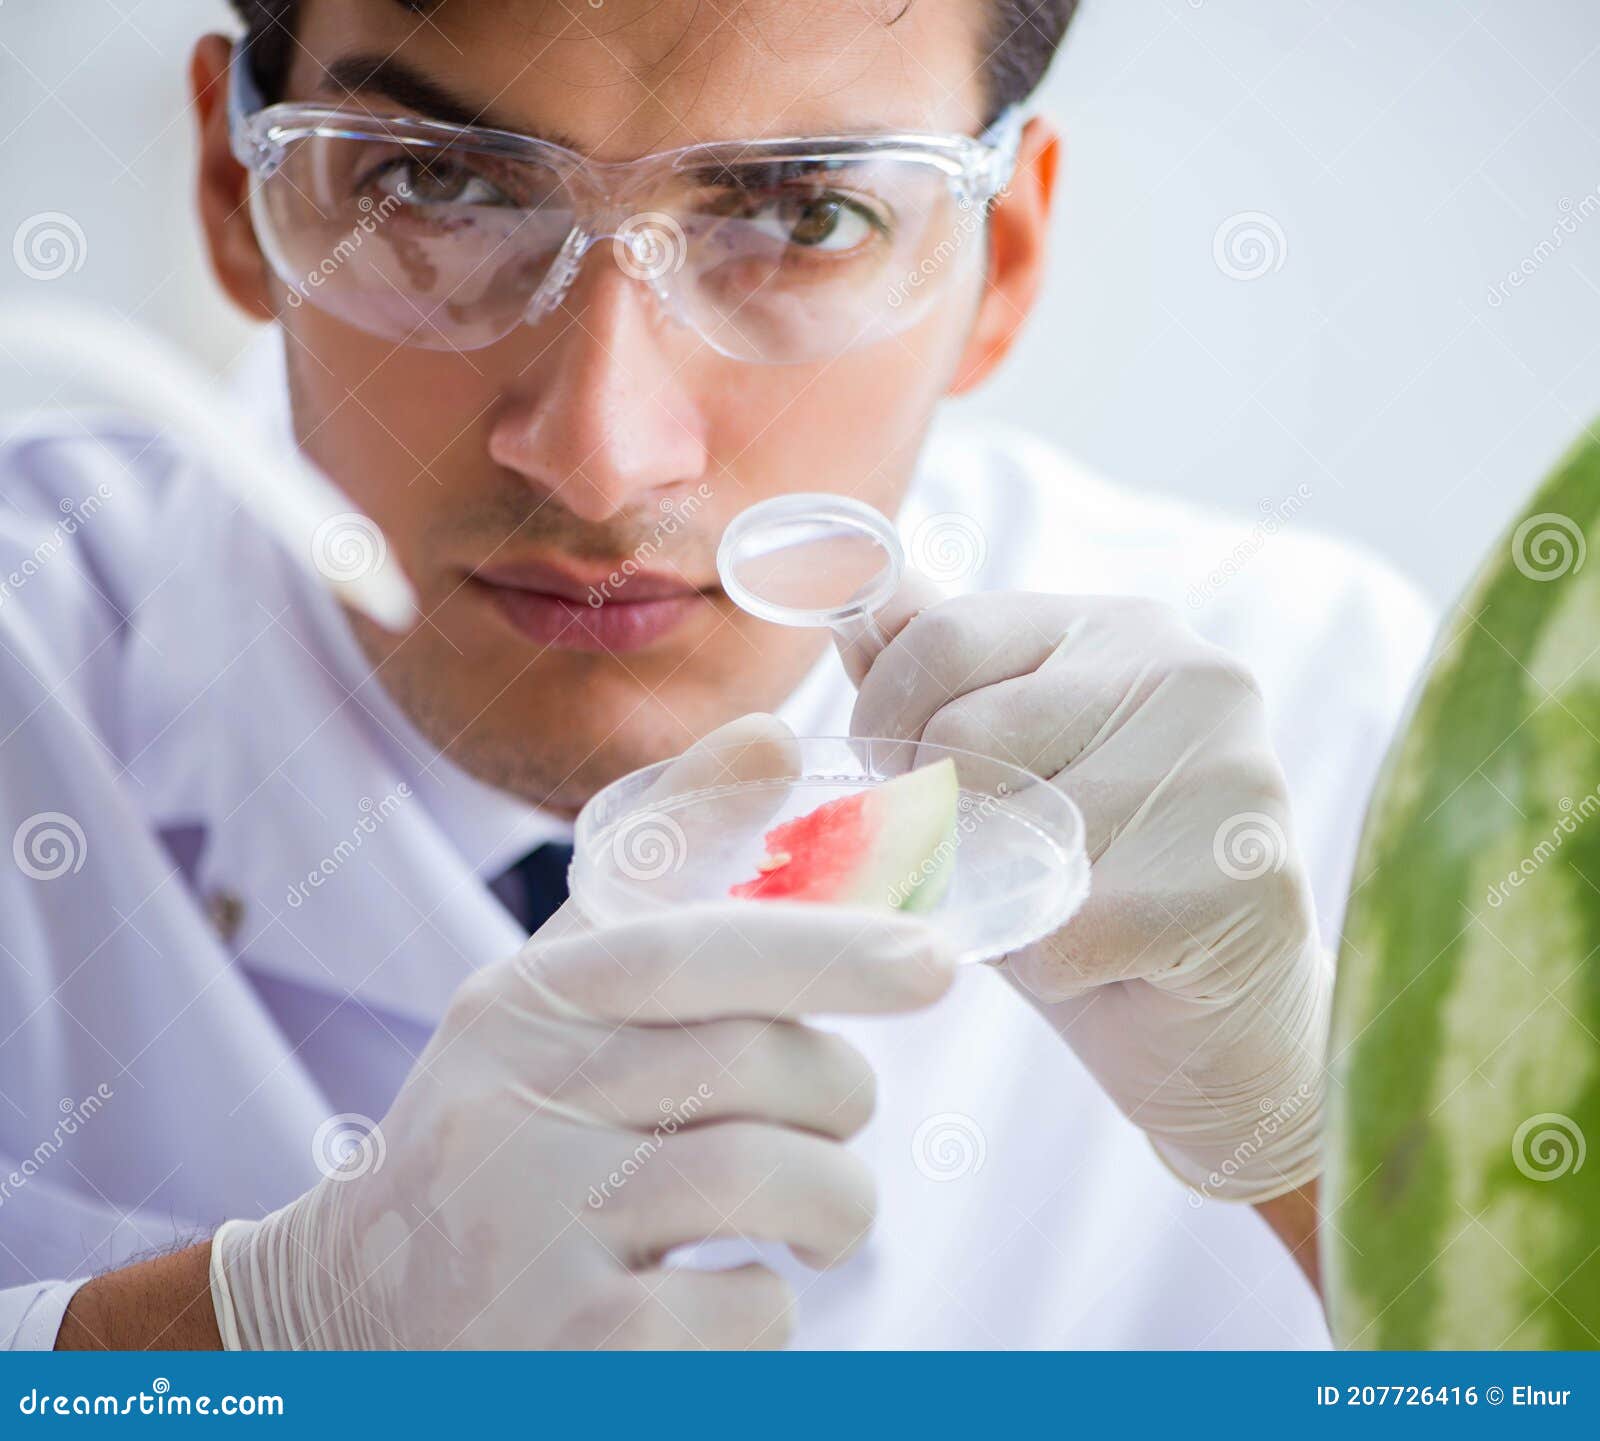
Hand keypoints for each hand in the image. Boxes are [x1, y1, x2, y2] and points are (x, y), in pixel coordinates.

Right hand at [210, 719, 956, 1349]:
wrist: (354, 1309)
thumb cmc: (504, 1122)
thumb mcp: (555, 985)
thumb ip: (665, 861)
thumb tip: (774, 733)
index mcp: (521, 1005)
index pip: (685, 949)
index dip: (824, 945)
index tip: (938, 960)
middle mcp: (512, 1106)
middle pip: (750, 1065)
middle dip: (839, 1090)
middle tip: (837, 1116)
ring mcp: (529, 1236)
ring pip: (764, 1180)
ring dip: (837, 1200)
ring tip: (822, 1218)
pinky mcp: (565, 1354)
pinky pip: (742, 1315)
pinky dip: (775, 1308)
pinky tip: (732, 1298)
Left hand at [851, 593, 1325, 1202]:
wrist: (1220, 1037)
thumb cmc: (1091, 891)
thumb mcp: (999, 769)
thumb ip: (934, 683)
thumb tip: (853, 593)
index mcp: (1118, 628)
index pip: (940, 638)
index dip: (889, 726)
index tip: (912, 784)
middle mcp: (1185, 671)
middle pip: (961, 732)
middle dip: (946, 825)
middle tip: (1002, 868)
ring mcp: (1224, 767)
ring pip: (1006, 833)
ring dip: (1004, 903)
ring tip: (1069, 913)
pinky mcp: (1238, 874)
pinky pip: (1062, 928)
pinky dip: (1055, 968)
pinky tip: (1113, 964)